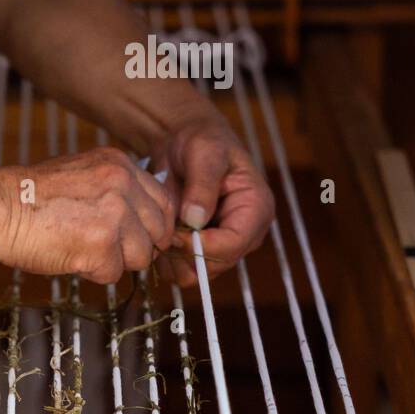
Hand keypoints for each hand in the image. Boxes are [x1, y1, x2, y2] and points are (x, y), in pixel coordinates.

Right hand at [0, 147, 175, 283]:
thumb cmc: (30, 196)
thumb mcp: (83, 174)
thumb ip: (116, 190)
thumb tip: (141, 219)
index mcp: (120, 164)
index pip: (163, 202)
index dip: (152, 227)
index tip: (139, 237)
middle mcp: (123, 184)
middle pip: (158, 231)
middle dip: (136, 246)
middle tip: (106, 248)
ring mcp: (115, 214)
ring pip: (141, 256)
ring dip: (114, 261)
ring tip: (81, 247)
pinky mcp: (101, 245)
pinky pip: (114, 273)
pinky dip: (92, 272)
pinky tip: (69, 255)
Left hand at [154, 111, 274, 286]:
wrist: (184, 141)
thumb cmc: (202, 139)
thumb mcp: (205, 153)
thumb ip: (202, 185)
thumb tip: (195, 220)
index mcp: (255, 209)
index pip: (234, 245)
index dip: (202, 246)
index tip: (175, 232)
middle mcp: (243, 233)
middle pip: (215, 265)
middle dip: (185, 252)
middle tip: (163, 227)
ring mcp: (221, 244)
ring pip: (196, 274)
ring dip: (172, 257)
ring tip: (161, 226)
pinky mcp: (201, 250)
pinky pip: (181, 271)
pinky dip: (165, 258)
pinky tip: (159, 232)